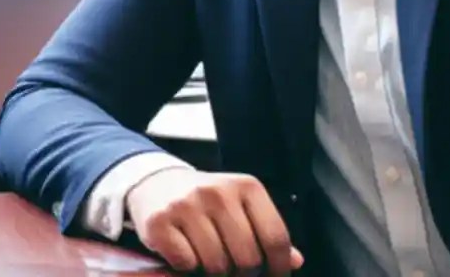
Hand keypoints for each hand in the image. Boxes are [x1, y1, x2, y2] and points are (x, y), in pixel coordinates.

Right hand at [126, 170, 303, 274]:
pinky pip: (186, 263)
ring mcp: (185, 205)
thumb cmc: (205, 200)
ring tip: (211, 262)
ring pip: (217, 264)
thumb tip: (295, 261)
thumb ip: (266, 231)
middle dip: (244, 274)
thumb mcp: (240, 206)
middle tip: (236, 272)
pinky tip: (187, 254)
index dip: (279, 267)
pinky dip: (188, 267)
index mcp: (245, 186)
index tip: (273, 276)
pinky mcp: (159, 221)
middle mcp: (216, 191)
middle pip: (248, 258)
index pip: (276, 238)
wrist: (154, 182)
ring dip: (215, 272)